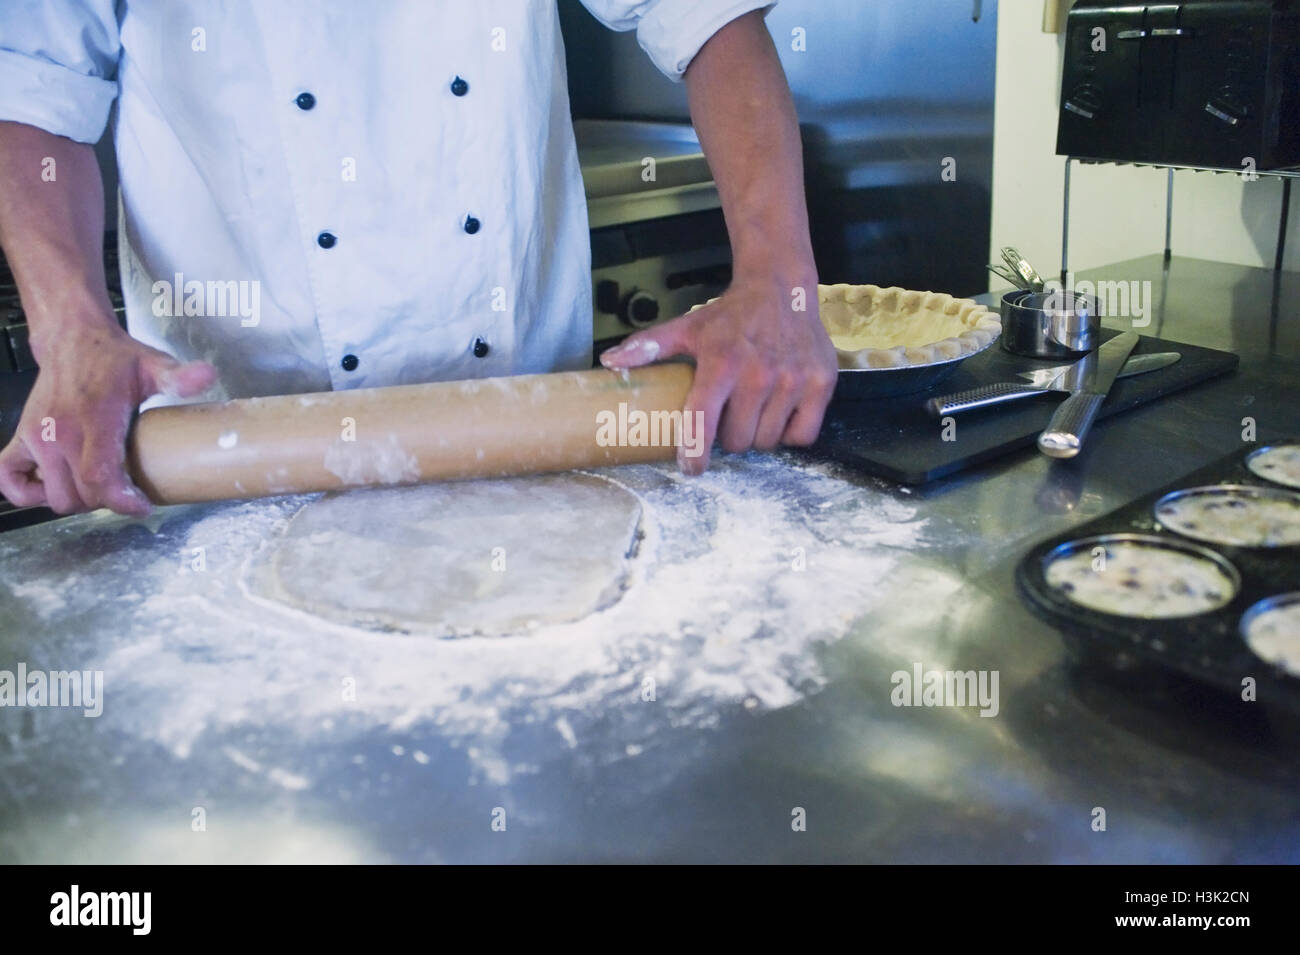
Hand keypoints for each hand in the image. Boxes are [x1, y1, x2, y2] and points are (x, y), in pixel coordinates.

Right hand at [0, 316, 215, 515]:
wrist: (73, 338)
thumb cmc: (115, 358)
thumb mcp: (153, 365)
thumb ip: (178, 376)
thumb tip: (208, 375)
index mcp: (94, 419)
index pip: (100, 477)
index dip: (122, 501)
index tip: (143, 505)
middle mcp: (59, 432)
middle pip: (80, 495)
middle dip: (107, 502)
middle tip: (127, 491)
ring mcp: (35, 438)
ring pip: (53, 496)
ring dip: (78, 500)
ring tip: (100, 487)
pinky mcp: (20, 438)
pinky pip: (8, 479)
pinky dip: (26, 493)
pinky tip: (54, 486)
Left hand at [600, 272, 836, 474]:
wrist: (782, 288)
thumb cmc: (730, 316)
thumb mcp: (687, 327)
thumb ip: (648, 347)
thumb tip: (608, 362)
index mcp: (721, 364)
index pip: (702, 422)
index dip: (694, 453)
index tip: (691, 467)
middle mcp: (759, 374)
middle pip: (737, 441)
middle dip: (728, 438)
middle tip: (728, 418)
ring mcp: (793, 380)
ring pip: (769, 441)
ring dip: (758, 435)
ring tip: (753, 411)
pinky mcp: (821, 384)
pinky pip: (803, 435)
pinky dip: (790, 432)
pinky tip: (780, 412)